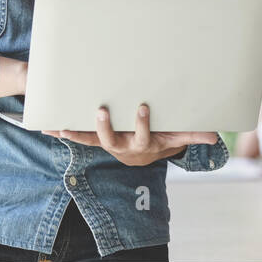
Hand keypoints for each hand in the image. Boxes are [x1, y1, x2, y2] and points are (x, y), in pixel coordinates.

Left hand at [42, 104, 217, 166]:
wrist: (143, 154)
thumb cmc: (161, 139)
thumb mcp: (177, 136)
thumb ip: (192, 134)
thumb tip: (213, 135)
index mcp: (143, 143)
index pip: (143, 134)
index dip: (142, 123)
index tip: (141, 107)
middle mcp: (122, 146)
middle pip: (111, 140)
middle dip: (105, 126)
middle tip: (100, 110)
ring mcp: (107, 143)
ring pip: (90, 140)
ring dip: (75, 133)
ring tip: (61, 127)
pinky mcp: (95, 139)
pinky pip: (78, 136)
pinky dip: (64, 132)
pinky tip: (47, 127)